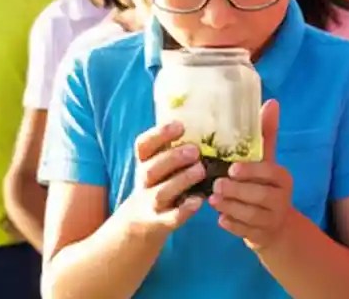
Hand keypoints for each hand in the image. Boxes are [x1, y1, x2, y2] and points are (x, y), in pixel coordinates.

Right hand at [121, 121, 205, 238]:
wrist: (141, 223)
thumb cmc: (161, 184)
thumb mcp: (161, 165)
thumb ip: (175, 149)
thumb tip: (207, 124)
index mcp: (145, 163)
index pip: (143, 146)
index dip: (159, 134)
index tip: (180, 125)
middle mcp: (145, 182)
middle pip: (151, 169)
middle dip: (172, 158)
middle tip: (195, 150)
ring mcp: (150, 204)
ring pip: (161, 193)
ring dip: (180, 181)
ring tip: (200, 171)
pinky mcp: (160, 223)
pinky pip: (170, 218)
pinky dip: (184, 211)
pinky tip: (198, 201)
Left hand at [210, 99, 294, 251]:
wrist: (276, 225)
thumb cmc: (265, 185)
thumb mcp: (267, 160)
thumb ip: (266, 134)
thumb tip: (271, 101)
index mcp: (282, 178)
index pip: (269, 173)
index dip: (250, 172)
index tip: (231, 169)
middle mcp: (281, 200)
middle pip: (258, 196)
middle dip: (235, 191)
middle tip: (215, 185)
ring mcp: (272, 221)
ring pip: (250, 215)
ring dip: (229, 207)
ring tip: (212, 200)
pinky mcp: (261, 237)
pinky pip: (244, 231)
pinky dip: (231, 225)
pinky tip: (219, 219)